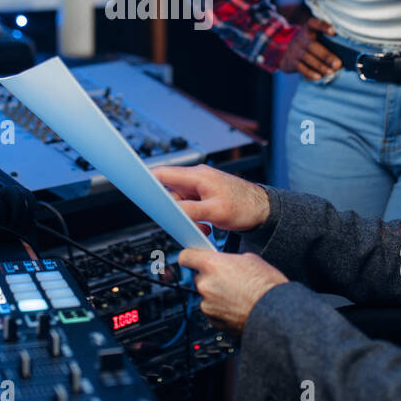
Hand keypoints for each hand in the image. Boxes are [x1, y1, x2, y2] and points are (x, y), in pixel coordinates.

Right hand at [152, 164, 270, 232]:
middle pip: (171, 192)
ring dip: (187, 217)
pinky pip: (191, 207)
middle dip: (174, 210)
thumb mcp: (215, 212)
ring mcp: (202, 188)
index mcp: (197, 176)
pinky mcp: (206, 197)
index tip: (137, 187)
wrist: (264, 211)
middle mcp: (198, 179)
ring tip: (203, 226)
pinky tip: (207, 225)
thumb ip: (190, 210)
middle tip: (184, 222)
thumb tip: (171, 210)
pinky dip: (194, 218)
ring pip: (181, 202)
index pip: (164, 174)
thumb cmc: (245, 206)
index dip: (147, 180)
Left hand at [177, 249, 286, 333]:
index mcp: (212, 265)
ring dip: (217, 294)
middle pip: (198, 277)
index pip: (186, 256)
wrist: (277, 314)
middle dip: (210, 277)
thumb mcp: (250, 259)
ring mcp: (208, 305)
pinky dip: (222, 309)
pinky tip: (238, 306)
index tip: (194, 257)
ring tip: (238, 294)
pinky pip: (213, 311)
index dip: (191, 256)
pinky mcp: (214, 321)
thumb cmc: (267, 286)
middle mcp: (205, 285)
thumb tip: (224, 262)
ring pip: (206, 295)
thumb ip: (229, 259)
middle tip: (229, 278)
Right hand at [280, 17, 341, 80]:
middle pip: (313, 46)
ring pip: (308, 58)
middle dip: (326, 56)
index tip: (333, 31)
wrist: (288, 51)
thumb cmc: (310, 42)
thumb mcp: (315, 35)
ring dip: (321, 66)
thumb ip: (327, 39)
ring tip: (331, 72)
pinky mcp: (291, 61)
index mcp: (308, 28)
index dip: (323, 26)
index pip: (314, 23)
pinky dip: (310, 73)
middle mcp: (300, 38)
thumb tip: (346, 52)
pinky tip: (319, 77)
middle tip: (338, 64)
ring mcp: (295, 50)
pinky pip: (301, 67)